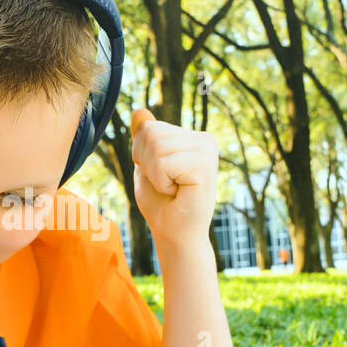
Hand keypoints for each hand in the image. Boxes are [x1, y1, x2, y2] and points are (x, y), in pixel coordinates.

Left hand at [129, 108, 218, 248]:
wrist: (175, 235)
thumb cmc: (162, 204)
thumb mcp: (146, 165)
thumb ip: (144, 138)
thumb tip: (138, 111)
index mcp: (193, 137)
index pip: (148, 127)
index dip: (141, 155)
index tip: (161, 176)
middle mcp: (205, 139)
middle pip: (150, 133)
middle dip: (146, 164)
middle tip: (166, 185)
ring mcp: (208, 151)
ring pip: (155, 147)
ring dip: (155, 175)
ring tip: (173, 189)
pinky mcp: (205, 166)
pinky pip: (162, 163)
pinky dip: (161, 182)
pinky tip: (178, 192)